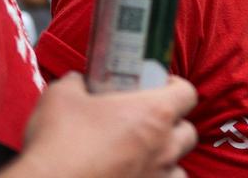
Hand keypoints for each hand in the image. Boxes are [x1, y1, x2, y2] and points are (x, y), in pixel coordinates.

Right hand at [1, 73, 197, 177]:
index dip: (176, 87)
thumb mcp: (61, 96)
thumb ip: (76, 83)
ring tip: (146, 157)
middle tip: (150, 122)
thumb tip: (77, 81)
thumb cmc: (59, 144)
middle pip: (188, 132)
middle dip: (174, 126)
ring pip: (179, 167)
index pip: (187, 93)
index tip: (160, 86)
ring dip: (168, 160)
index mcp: (153, 114)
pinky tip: (136, 177)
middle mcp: (164, 148)